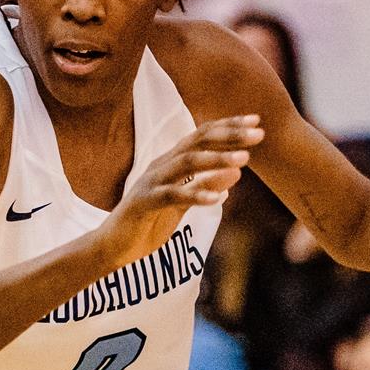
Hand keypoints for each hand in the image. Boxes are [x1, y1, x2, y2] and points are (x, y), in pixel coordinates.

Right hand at [96, 115, 260, 269]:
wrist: (111, 249)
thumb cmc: (146, 225)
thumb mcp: (183, 204)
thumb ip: (206, 186)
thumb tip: (237, 171)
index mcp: (171, 162)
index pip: (202, 136)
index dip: (229, 127)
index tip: (257, 121)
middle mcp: (161, 166)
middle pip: (197, 141)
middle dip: (229, 136)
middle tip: (259, 133)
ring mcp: (151, 182)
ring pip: (186, 163)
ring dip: (216, 159)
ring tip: (244, 160)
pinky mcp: (143, 204)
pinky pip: (172, 196)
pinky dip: (195, 195)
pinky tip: (218, 198)